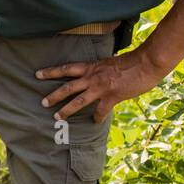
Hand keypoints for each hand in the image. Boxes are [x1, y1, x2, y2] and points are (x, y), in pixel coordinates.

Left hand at [37, 51, 163, 122]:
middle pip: (67, 87)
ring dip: (66, 110)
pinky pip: (101, 110)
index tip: (37, 74)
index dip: (51, 71)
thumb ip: (99, 70)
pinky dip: (97, 117)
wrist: (146, 63)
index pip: (66, 68)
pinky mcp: (112, 97)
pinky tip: (95, 122)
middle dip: (53, 95)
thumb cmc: (131, 61)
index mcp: (91, 67)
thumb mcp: (109, 62)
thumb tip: (94, 75)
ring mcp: (101, 88)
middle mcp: (92, 77)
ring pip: (78, 101)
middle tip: (42, 103)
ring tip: (56, 117)